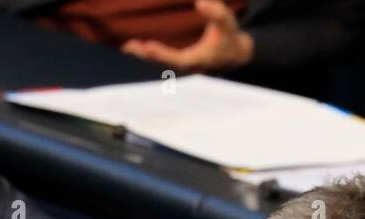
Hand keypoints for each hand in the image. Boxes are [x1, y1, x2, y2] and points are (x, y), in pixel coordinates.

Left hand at [121, 0, 253, 71]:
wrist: (237, 53)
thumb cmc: (230, 36)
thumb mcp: (227, 22)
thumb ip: (216, 12)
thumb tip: (200, 2)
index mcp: (198, 60)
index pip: (177, 59)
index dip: (162, 54)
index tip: (147, 46)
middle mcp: (189, 65)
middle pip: (164, 63)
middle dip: (147, 55)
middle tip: (129, 47)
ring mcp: (185, 64)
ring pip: (161, 62)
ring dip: (144, 55)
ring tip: (127, 47)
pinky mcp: (182, 61)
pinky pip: (162, 58)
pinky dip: (149, 53)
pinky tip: (136, 46)